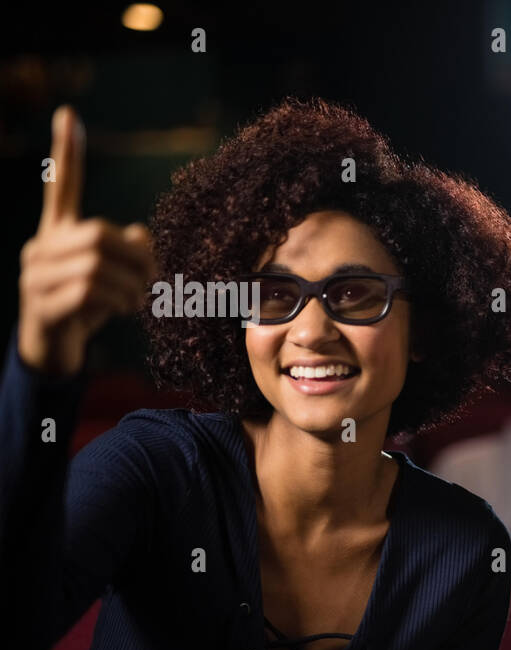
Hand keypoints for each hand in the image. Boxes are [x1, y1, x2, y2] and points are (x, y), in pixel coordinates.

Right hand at [17, 105, 155, 378]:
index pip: (61, 187)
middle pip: (99, 234)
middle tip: (152, 280)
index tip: (69, 113)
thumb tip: (141, 232)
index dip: (66, 154)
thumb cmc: (85, 309)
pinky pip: (89, 291)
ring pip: (96, 265)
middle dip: (136, 258)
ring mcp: (35, 276)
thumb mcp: (111, 278)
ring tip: (138, 301)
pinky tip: (124, 310)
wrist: (53, 351)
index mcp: (57, 234)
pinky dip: (118, 300)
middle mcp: (41, 248)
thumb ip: (126, 254)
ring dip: (131, 286)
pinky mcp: (43, 305)